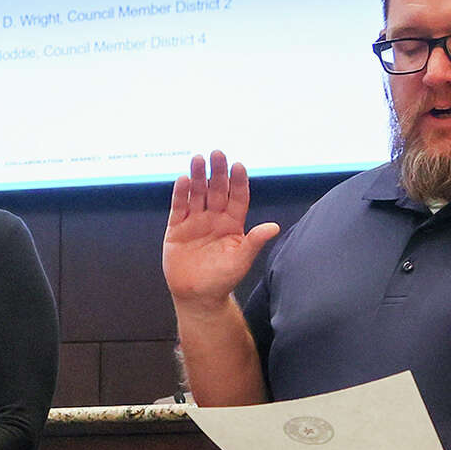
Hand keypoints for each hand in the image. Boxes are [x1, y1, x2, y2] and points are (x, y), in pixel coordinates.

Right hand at [162, 150, 279, 312]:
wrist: (197, 296)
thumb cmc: (222, 279)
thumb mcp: (241, 261)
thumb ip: (254, 241)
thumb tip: (274, 227)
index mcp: (232, 223)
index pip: (237, 197)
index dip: (238, 182)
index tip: (238, 166)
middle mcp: (214, 218)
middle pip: (217, 190)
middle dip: (217, 172)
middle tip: (217, 153)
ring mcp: (195, 222)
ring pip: (197, 194)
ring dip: (197, 176)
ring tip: (197, 159)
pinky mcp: (176, 229)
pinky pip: (178, 208)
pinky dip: (180, 194)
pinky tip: (182, 180)